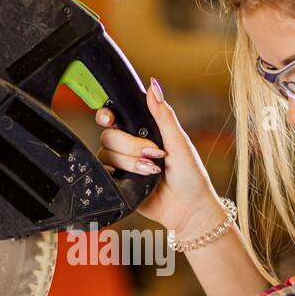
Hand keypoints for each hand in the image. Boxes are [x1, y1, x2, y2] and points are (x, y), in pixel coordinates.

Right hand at [97, 78, 224, 236]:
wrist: (189, 209)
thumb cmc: (191, 175)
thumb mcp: (179, 142)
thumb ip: (164, 115)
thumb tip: (153, 86)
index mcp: (144, 132)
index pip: (116, 116)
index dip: (107, 115)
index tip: (110, 119)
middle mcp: (130, 147)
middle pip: (109, 135)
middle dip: (131, 146)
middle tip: (154, 154)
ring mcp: (123, 166)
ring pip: (106, 155)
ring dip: (131, 163)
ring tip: (152, 171)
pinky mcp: (118, 184)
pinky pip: (104, 174)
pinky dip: (120, 175)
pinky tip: (138, 181)